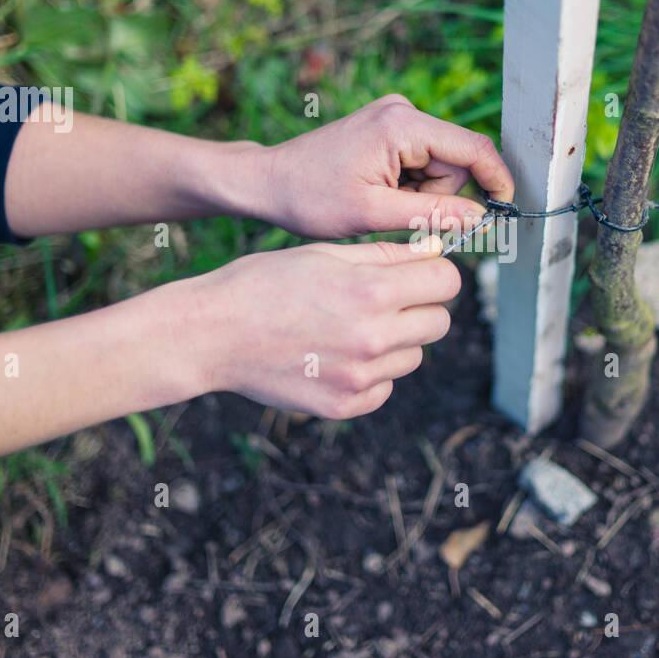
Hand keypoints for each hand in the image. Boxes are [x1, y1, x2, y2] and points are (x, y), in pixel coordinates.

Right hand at [173, 236, 459, 419]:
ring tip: (348, 328)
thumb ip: (386, 255)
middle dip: (420, 307)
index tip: (418, 274)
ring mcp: (360, 377)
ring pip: (413, 356)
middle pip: (439, 322)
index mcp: (372, 291)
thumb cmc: (264, 283)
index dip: (434, 273)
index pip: (447, 282)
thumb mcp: (324, 253)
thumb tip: (432, 252)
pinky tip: (334, 356)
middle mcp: (374, 337)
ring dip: (395, 342)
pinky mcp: (344, 405)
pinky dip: (370, 374)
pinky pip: (384, 388)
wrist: (211, 334)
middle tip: (385, 300)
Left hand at [257, 94, 514, 238]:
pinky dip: (411, 184)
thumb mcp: (374, 214)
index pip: (472, 148)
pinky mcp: (389, 127)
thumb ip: (432, 213)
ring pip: (441, 164)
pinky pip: (422, 160)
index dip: (496, 179)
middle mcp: (402, 111)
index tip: (506, 209)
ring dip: (422, 192)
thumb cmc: (310, 198)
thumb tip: (480, 217)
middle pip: (457, 160)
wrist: (268, 182)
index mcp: (401, 125)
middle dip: (440, 194)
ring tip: (380, 202)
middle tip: (398, 213)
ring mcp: (395, 116)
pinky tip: (379, 191)